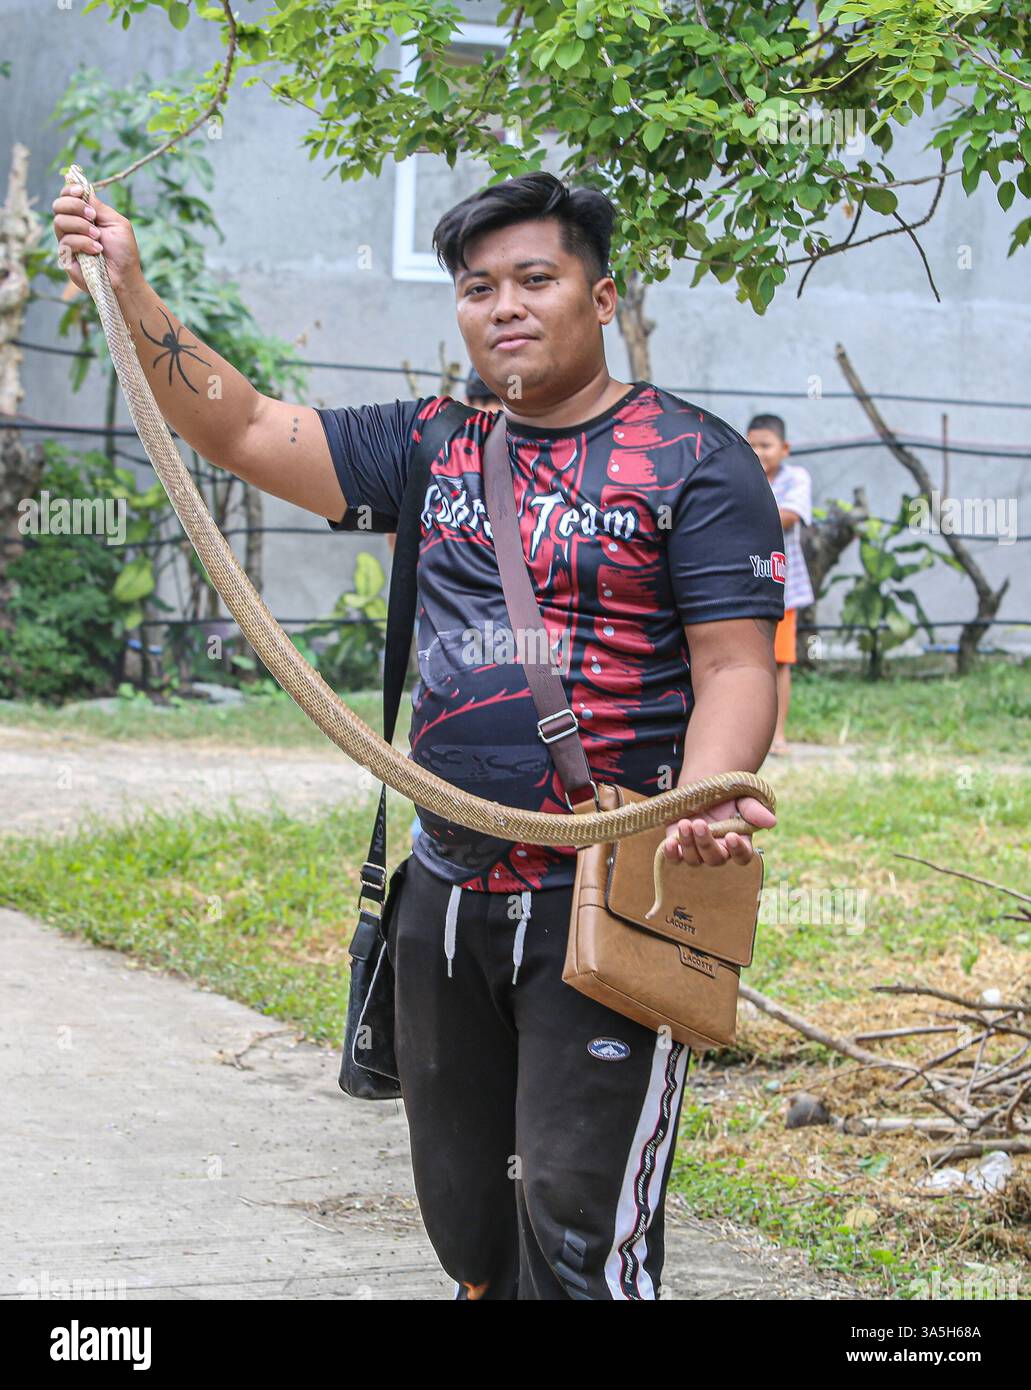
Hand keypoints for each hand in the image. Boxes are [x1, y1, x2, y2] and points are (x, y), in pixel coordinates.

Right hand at [51, 180, 141, 293]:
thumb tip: (83, 191)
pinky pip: (66, 241)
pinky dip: (83, 243)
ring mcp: (67, 240)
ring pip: (59, 221)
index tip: (80, 191)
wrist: (125, 277)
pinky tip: (96, 250)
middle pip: (58, 205)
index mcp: (85, 215)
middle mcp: (73, 226)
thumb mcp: (117, 223)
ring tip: (98, 237)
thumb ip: (100, 207)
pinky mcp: (65, 256)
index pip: (67, 196)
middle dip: (75, 206)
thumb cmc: (124, 251)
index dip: (69, 190)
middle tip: (93, 217)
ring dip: (81, 226)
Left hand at [661, 796, 775, 867]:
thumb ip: (754, 810)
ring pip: (694, 859)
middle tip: (700, 824)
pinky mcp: (678, 847)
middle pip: (715, 859)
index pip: (742, 856)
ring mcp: (697, 852)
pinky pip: (674, 858)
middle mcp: (719, 851)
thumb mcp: (743, 798)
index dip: (738, 850)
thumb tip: (771, 822)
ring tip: (685, 823)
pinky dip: (671, 854)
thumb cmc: (727, 795)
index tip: (732, 835)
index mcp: (738, 843)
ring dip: (688, 844)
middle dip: (707, 843)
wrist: (701, 788)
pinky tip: (668, 843)